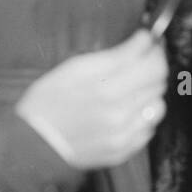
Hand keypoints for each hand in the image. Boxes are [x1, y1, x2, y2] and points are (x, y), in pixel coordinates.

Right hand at [15, 30, 168, 169]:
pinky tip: (123, 113)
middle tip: (138, 63)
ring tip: (129, 91)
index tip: (148, 44)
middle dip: (151, 68)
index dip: (155, 50)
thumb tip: (145, 39)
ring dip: (149, 95)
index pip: (155, 65)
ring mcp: (123, 135)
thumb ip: (117, 54)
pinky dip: (141, 118)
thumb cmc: (48, 101)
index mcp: (107, 89)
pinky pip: (148, 129)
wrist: (31, 144)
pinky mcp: (123, 151)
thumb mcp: (76, 68)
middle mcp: (120, 114)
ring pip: (158, 106)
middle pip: (159, 83)